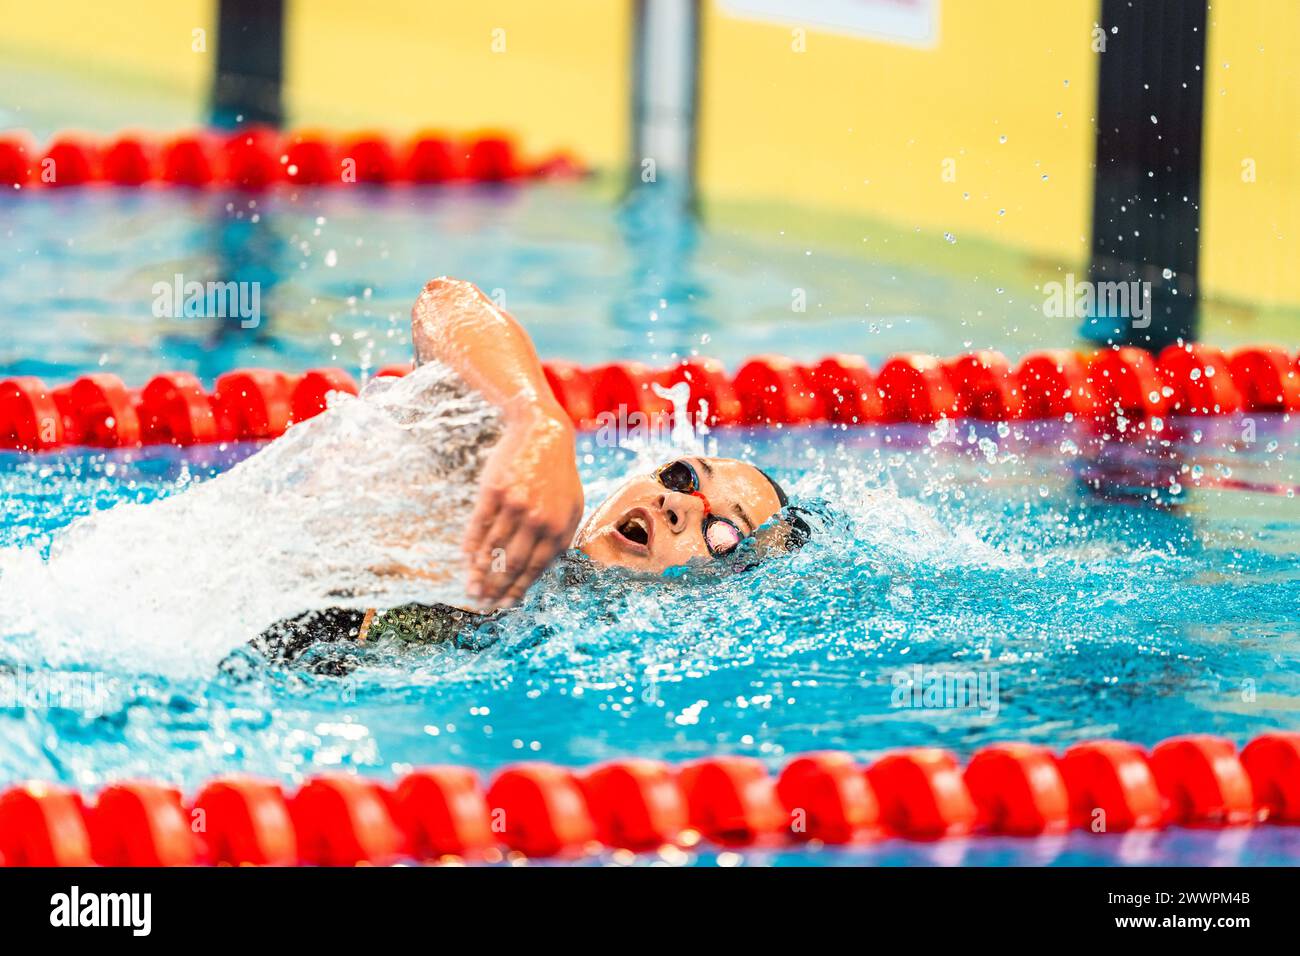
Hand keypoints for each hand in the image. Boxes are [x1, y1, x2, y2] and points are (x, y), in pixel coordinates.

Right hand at [462, 402, 582, 608]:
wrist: (543, 432)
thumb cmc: (558, 474)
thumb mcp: (572, 505)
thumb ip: (561, 536)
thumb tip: (544, 569)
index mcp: (559, 527)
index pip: (535, 569)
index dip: (517, 589)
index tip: (504, 604)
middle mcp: (538, 520)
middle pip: (512, 563)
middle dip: (496, 588)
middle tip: (482, 603)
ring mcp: (515, 505)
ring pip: (492, 549)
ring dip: (479, 573)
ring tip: (471, 589)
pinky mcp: (494, 491)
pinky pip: (479, 527)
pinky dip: (471, 547)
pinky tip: (466, 560)